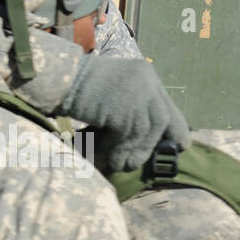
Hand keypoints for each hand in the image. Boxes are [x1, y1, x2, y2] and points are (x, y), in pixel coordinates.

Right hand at [60, 55, 190, 171]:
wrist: (58, 78)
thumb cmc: (80, 87)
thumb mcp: (113, 92)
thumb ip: (132, 107)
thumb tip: (145, 139)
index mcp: (144, 73)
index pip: (166, 104)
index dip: (176, 127)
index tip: (181, 144)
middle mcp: (144, 79)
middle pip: (160, 119)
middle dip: (154, 144)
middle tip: (140, 162)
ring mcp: (135, 93)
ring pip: (144, 133)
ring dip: (131, 153)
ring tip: (118, 165)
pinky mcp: (122, 108)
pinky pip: (125, 138)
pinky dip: (117, 152)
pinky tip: (108, 160)